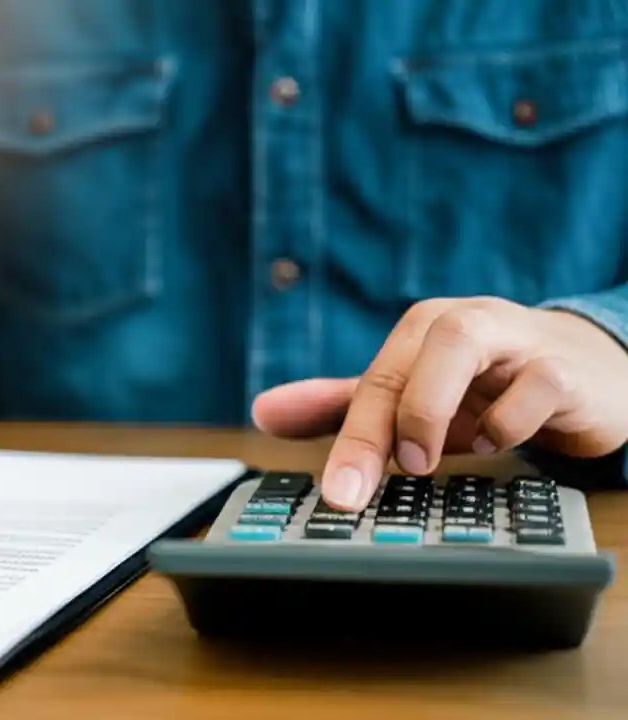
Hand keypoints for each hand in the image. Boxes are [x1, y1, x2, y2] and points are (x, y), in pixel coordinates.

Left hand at [252, 297, 627, 510]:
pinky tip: (499, 442)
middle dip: (376, 427)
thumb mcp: (416, 397)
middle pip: (403, 361)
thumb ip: (344, 406)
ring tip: (427, 459)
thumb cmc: (490, 385)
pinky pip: (537, 384)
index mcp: (420, 332)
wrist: (589, 374)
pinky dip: (512, 420)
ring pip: (461, 343)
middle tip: (369, 483)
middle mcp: (461, 325)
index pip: (372, 383)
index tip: (336, 494)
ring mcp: (515, 341)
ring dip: (435, 410)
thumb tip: (264, 411)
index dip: (348, 440)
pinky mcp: (564, 368)